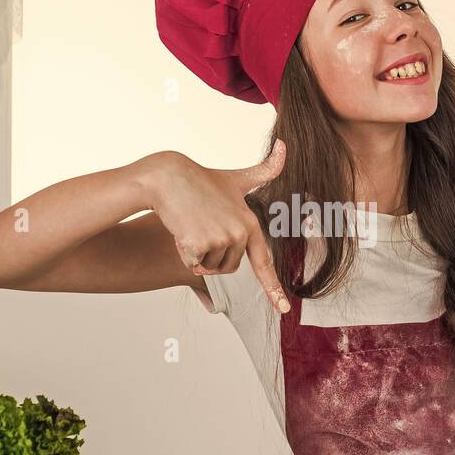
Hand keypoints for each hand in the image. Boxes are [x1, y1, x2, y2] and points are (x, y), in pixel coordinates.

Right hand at [145, 139, 290, 312]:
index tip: (283, 309)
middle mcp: (239, 233)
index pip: (264, 261)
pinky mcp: (199, 244)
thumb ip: (265, 168)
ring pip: (208, 267)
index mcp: (250, 223)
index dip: (273, 288)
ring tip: (192, 225)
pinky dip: (183, 251)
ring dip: (197, 253)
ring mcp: (220, 239)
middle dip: (212, 255)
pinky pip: (191, 263)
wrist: (169, 177)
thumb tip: (286, 145)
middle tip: (202, 228)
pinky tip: (181, 228)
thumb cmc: (201, 179)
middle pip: (228, 267)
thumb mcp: (237, 177)